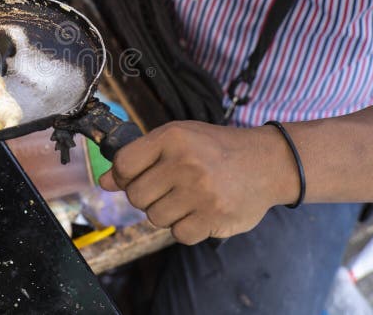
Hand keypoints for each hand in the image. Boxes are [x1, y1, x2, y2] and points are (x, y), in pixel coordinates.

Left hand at [99, 121, 299, 244]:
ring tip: (187, 197)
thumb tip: (104, 182)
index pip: (123, 165)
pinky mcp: (214, 217)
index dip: (123, 175)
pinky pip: (179, 234)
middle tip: (167, 188)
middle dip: (146, 196)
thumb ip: (140, 157)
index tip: (136, 176)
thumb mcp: (178, 138)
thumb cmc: (215, 149)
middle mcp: (185, 163)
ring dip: (167, 212)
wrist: (268, 162)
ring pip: (155, 217)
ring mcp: (200, 192)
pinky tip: (199, 210)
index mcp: (172, 138)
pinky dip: (185, 227)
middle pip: (136, 196)